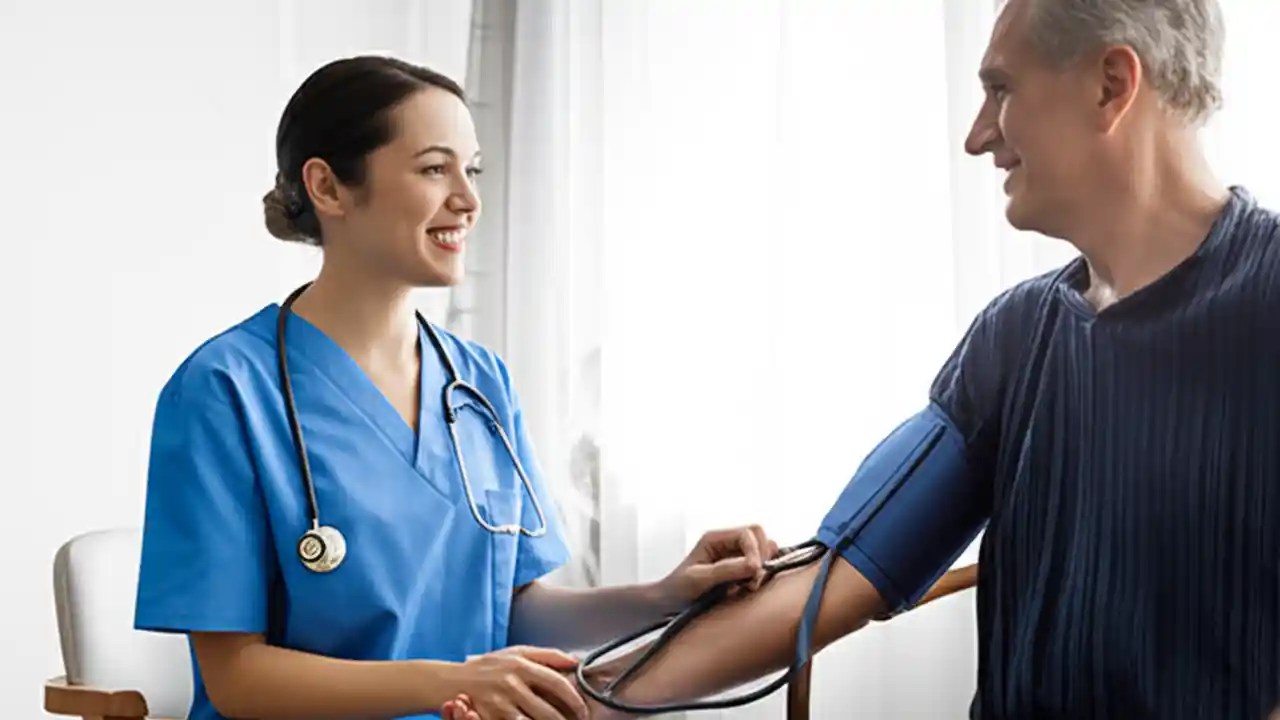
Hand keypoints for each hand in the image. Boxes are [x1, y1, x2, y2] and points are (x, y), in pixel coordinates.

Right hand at [442, 672, 620, 719]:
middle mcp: (511, 684)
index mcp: (521, 665)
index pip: (557, 684)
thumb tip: (576, 660)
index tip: (584, 710)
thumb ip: (547, 655)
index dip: (575, 699)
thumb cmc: (488, 667)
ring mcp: (499, 704)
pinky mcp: (488, 718)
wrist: (450, 681)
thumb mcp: (516, 653)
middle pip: (548, 712)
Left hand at [655, 524, 778, 610]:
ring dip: (761, 568)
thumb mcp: (700, 579)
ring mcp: (734, 556)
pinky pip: (759, 567)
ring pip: (763, 552)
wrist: (667, 605)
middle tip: (753, 579)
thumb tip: (755, 565)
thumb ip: (727, 569)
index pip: (749, 532)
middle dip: (762, 557)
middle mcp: (726, 543)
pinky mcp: (738, 570)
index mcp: (715, 538)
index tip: (753, 571)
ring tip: (748, 585)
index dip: (755, 550)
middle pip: (759, 537)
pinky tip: (746, 589)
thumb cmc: (677, 590)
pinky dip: (758, 577)